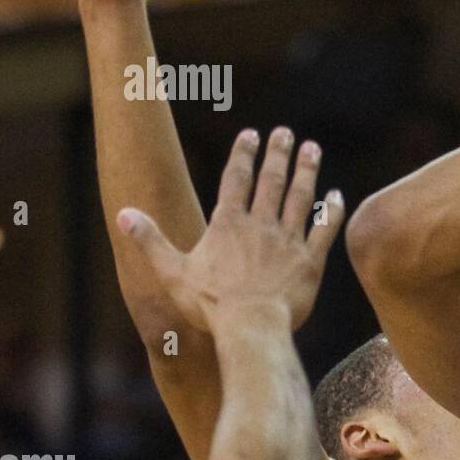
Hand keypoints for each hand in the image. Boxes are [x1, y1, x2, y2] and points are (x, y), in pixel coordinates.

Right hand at [116, 128, 345, 333]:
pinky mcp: (310, 260)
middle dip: (278, 153)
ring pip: (300, 197)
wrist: (251, 327)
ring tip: (312, 148)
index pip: (236, 179)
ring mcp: (288, 240)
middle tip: (284, 132)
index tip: (251, 134)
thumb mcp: (172, 272)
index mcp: (228, 224)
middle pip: (271, 180)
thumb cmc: (210, 305)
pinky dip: (332, 210)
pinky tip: (336, 195)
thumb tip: (123, 214)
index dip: (244, 154)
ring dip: (306, 170)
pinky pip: (325, 229)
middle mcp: (261, 225)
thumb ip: (150, 241)